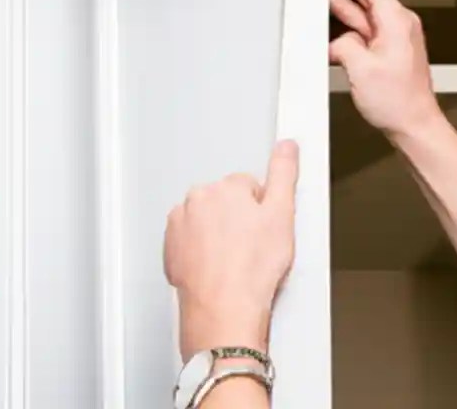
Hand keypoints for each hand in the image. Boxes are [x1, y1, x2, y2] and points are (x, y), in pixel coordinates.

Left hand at [164, 141, 298, 359]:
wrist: (223, 308)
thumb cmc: (251, 269)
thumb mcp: (282, 215)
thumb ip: (284, 174)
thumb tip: (286, 147)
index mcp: (225, 188)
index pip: (249, 187)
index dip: (262, 211)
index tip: (264, 231)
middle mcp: (197, 200)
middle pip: (225, 202)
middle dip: (238, 219)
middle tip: (251, 248)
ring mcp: (180, 224)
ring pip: (206, 221)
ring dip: (218, 235)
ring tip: (234, 261)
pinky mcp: (170, 247)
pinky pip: (189, 241)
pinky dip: (201, 251)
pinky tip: (217, 268)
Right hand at [328, 0, 442, 140]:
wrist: (415, 125)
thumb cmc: (399, 102)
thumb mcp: (361, 70)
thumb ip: (343, 45)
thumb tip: (336, 40)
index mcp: (395, 21)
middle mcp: (395, 23)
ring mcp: (390, 35)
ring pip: (359, 6)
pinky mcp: (383, 48)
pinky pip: (359, 25)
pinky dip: (342, 18)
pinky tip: (327, 15)